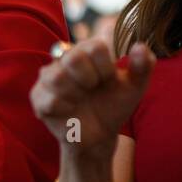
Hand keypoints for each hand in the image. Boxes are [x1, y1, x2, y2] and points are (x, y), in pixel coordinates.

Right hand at [30, 37, 154, 162]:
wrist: (99, 135)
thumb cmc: (115, 104)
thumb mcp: (135, 87)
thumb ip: (143, 65)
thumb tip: (139, 46)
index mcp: (88, 49)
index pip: (96, 46)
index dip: (106, 68)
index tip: (108, 81)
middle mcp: (64, 57)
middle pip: (73, 58)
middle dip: (90, 80)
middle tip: (93, 90)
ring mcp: (48, 76)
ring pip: (56, 77)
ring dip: (76, 94)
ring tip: (80, 100)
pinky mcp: (38, 96)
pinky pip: (49, 100)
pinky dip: (65, 109)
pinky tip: (70, 110)